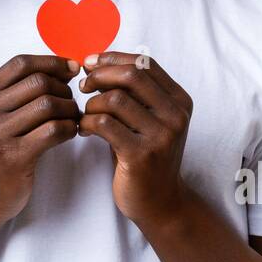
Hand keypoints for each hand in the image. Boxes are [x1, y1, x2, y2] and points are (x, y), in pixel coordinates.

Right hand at [0, 55, 80, 225]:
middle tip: (71, 103)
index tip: (71, 69)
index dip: (51, 62)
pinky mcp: (14, 156)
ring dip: (70, 109)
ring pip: (48, 104)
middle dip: (63, 89)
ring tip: (73, 118)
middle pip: (38, 82)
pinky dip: (69, 128)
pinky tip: (70, 133)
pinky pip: (54, 130)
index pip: (20, 63)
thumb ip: (17, 91)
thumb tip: (61, 67)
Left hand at [78, 51, 193, 227]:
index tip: (90, 63)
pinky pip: (104, 124)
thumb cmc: (146, 155)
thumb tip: (97, 61)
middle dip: (100, 75)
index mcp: (179, 100)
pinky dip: (87, 122)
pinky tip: (83, 130)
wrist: (160, 203)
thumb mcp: (148, 119)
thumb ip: (133, 92)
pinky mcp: (141, 155)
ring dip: (91, 104)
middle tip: (82, 86)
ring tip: (84, 115)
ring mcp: (161, 136)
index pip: (144, 63)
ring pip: (114, 99)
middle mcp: (175, 115)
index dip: (113, 58)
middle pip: (131, 75)